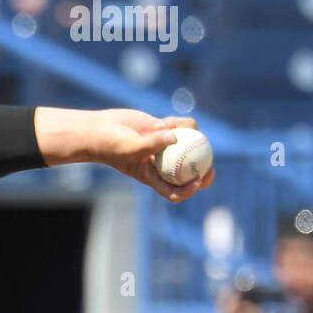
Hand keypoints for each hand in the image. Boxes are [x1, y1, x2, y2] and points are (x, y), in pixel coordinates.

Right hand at [34, 107, 215, 201]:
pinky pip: (180, 127)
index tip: (198, 180)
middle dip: (203, 172)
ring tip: (190, 131)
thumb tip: (176, 136)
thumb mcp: (130, 146)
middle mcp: (160, 164)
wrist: (100, 129)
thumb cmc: (110, 144)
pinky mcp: (162, 130)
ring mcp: (163, 147)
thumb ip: (152, 142)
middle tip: (212, 164)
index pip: (174, 190)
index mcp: (152, 177)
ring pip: (187, 147)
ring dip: (192, 139)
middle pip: (187, 174)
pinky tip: (177, 121)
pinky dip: (182, 124)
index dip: (189, 189)